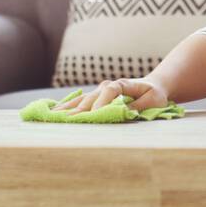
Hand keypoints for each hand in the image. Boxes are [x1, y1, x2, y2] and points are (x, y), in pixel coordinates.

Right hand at [51, 76, 170, 112]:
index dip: (103, 102)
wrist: (152, 87)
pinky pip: (77, 103)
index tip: (96, 114)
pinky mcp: (94, 99)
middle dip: (78, 110)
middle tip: (65, 121)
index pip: (110, 91)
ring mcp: (98, 92)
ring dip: (66, 109)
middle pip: (90, 98)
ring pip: (79, 101)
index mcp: (121, 85)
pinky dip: (66, 108)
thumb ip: (140, 106)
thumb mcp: (154, 100)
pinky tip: (53, 113)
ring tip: (50, 116)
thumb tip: (124, 112)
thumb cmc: (154, 95)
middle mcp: (106, 87)